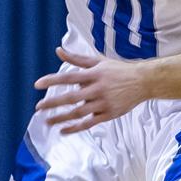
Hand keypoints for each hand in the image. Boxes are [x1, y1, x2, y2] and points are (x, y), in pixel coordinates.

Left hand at [34, 47, 149, 134]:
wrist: (143, 82)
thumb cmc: (119, 70)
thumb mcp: (98, 60)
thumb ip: (77, 58)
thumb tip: (58, 50)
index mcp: (94, 74)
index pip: (69, 77)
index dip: (52, 80)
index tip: (37, 84)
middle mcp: (98, 89)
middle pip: (71, 98)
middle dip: (53, 103)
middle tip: (38, 108)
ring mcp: (103, 103)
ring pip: (78, 113)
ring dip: (61, 118)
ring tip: (47, 121)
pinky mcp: (109, 114)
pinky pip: (89, 123)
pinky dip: (75, 128)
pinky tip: (63, 130)